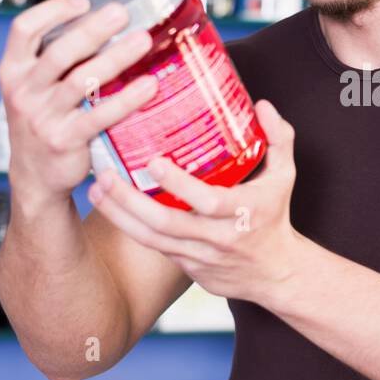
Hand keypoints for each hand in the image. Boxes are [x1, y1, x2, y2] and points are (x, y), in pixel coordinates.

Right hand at [0, 0, 158, 211]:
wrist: (34, 175)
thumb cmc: (44, 118)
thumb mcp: (35, 86)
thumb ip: (57, 58)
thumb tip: (107, 19)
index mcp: (13, 70)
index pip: (23, 29)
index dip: (53, 11)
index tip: (84, 0)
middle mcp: (23, 91)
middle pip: (58, 53)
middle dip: (92, 30)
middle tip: (123, 12)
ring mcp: (42, 117)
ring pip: (81, 82)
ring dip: (115, 59)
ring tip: (143, 41)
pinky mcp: (64, 140)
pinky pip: (99, 116)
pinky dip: (126, 100)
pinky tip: (149, 86)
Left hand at [85, 99, 304, 304]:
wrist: (276, 275)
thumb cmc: (275, 217)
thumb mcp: (285, 176)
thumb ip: (278, 137)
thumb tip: (261, 104)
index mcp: (244, 212)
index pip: (208, 201)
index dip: (179, 184)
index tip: (153, 162)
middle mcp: (219, 237)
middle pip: (167, 224)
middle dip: (129, 201)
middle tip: (104, 175)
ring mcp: (200, 256)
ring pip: (152, 240)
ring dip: (118, 216)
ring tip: (94, 190)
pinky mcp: (188, 268)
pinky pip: (154, 247)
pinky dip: (130, 227)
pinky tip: (109, 207)